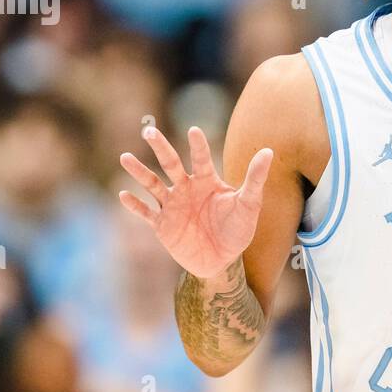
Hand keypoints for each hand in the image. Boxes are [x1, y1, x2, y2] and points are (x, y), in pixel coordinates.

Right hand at [119, 126, 272, 279]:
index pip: (201, 159)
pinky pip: (146, 212)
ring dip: (139, 172)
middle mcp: (186, 188)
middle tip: (149, 131)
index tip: (193, 130)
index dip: (198, 146)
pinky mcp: (163, 225)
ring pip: (153, 184)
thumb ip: (255, 178)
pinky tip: (123, 194)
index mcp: (207, 181)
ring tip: (125, 157)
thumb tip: (269, 151)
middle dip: (160, 147)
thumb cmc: (237, 230)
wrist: (222, 260)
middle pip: (171, 164)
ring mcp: (172, 206)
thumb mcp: (249, 204)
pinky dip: (135, 205)